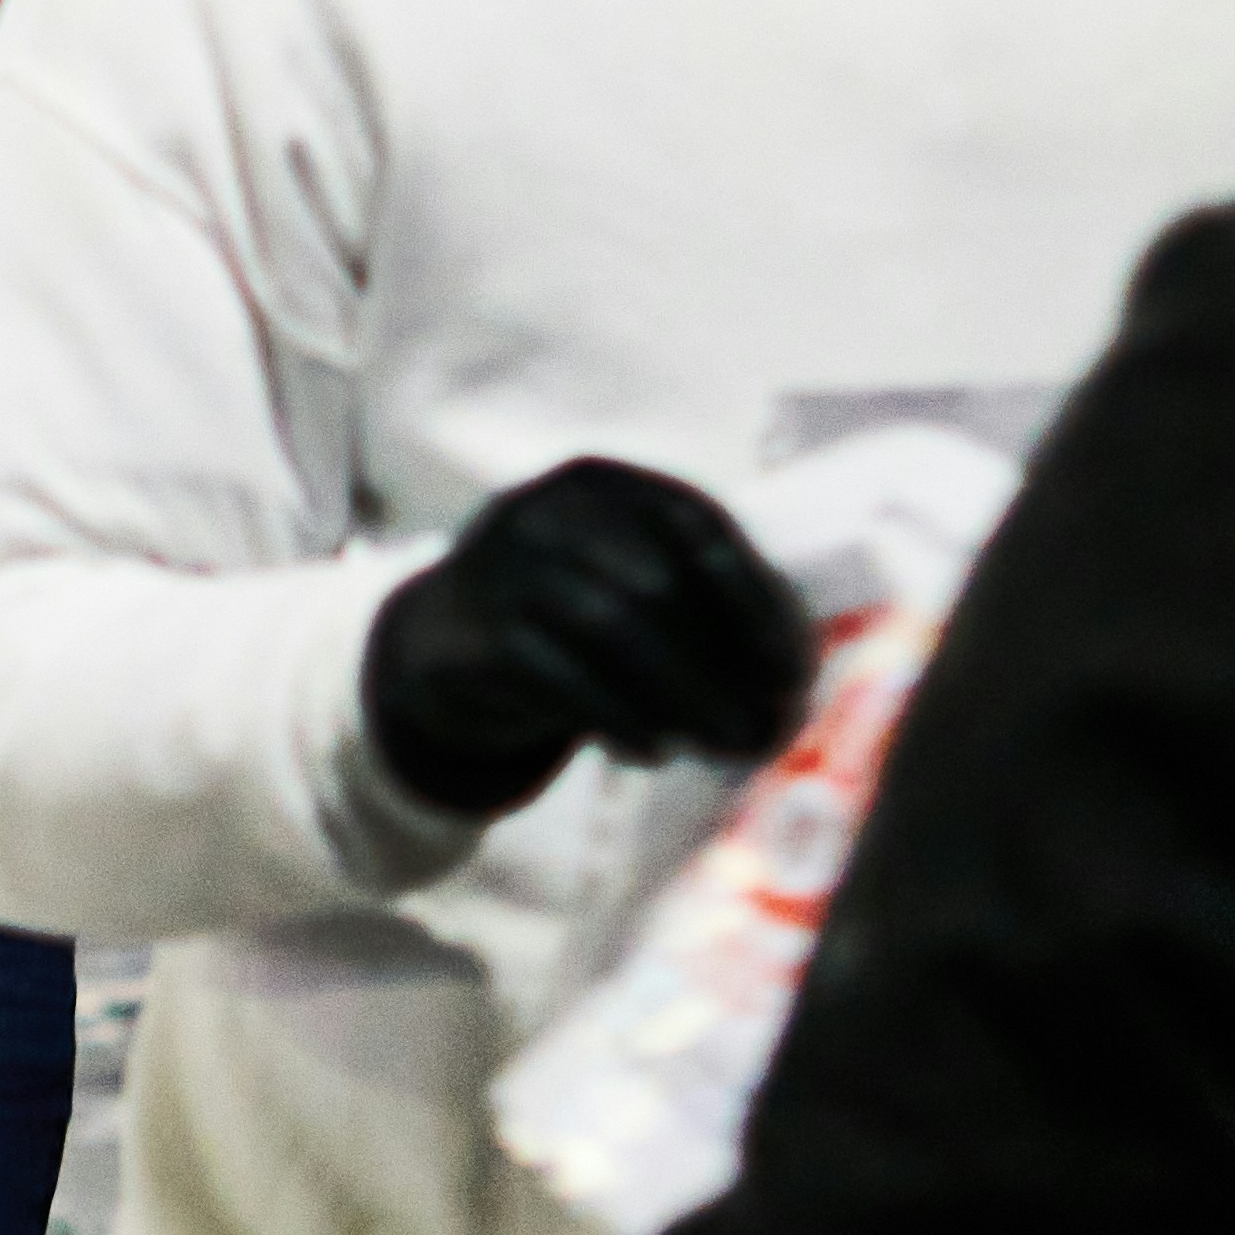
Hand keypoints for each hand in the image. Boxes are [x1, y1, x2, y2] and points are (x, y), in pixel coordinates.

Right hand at [361, 457, 811, 822]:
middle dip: (723, 666)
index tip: (794, 671)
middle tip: (765, 731)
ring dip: (680, 696)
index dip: (754, 601)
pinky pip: (560, 675)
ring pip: (611, 626)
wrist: (440, 641)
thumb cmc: (567, 614)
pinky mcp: (475, 629)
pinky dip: (619, 717)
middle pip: (657, 583)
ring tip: (723, 747)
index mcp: (605, 484)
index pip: (696, 528)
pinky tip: (653, 750)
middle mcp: (550, 508)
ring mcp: (502, 563)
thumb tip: (790, 686)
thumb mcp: (625, 582)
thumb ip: (700, 611)